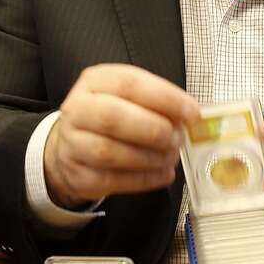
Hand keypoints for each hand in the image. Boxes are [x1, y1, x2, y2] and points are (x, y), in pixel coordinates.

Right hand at [43, 64, 199, 210]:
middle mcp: (78, 110)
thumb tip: (189, 116)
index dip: (165, 98)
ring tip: (170, 156)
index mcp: (94, 82)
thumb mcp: (129, 98)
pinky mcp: (78, 175)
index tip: (192, 112)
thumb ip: (156, 102)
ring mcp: (72, 144)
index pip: (130, 84)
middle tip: (177, 138)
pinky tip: (162, 174)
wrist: (72, 146)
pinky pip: (112, 180)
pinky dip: (144, 179)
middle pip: (113, 118)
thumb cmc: (109, 117)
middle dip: (154, 130)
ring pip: (110, 153)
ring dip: (150, 157)